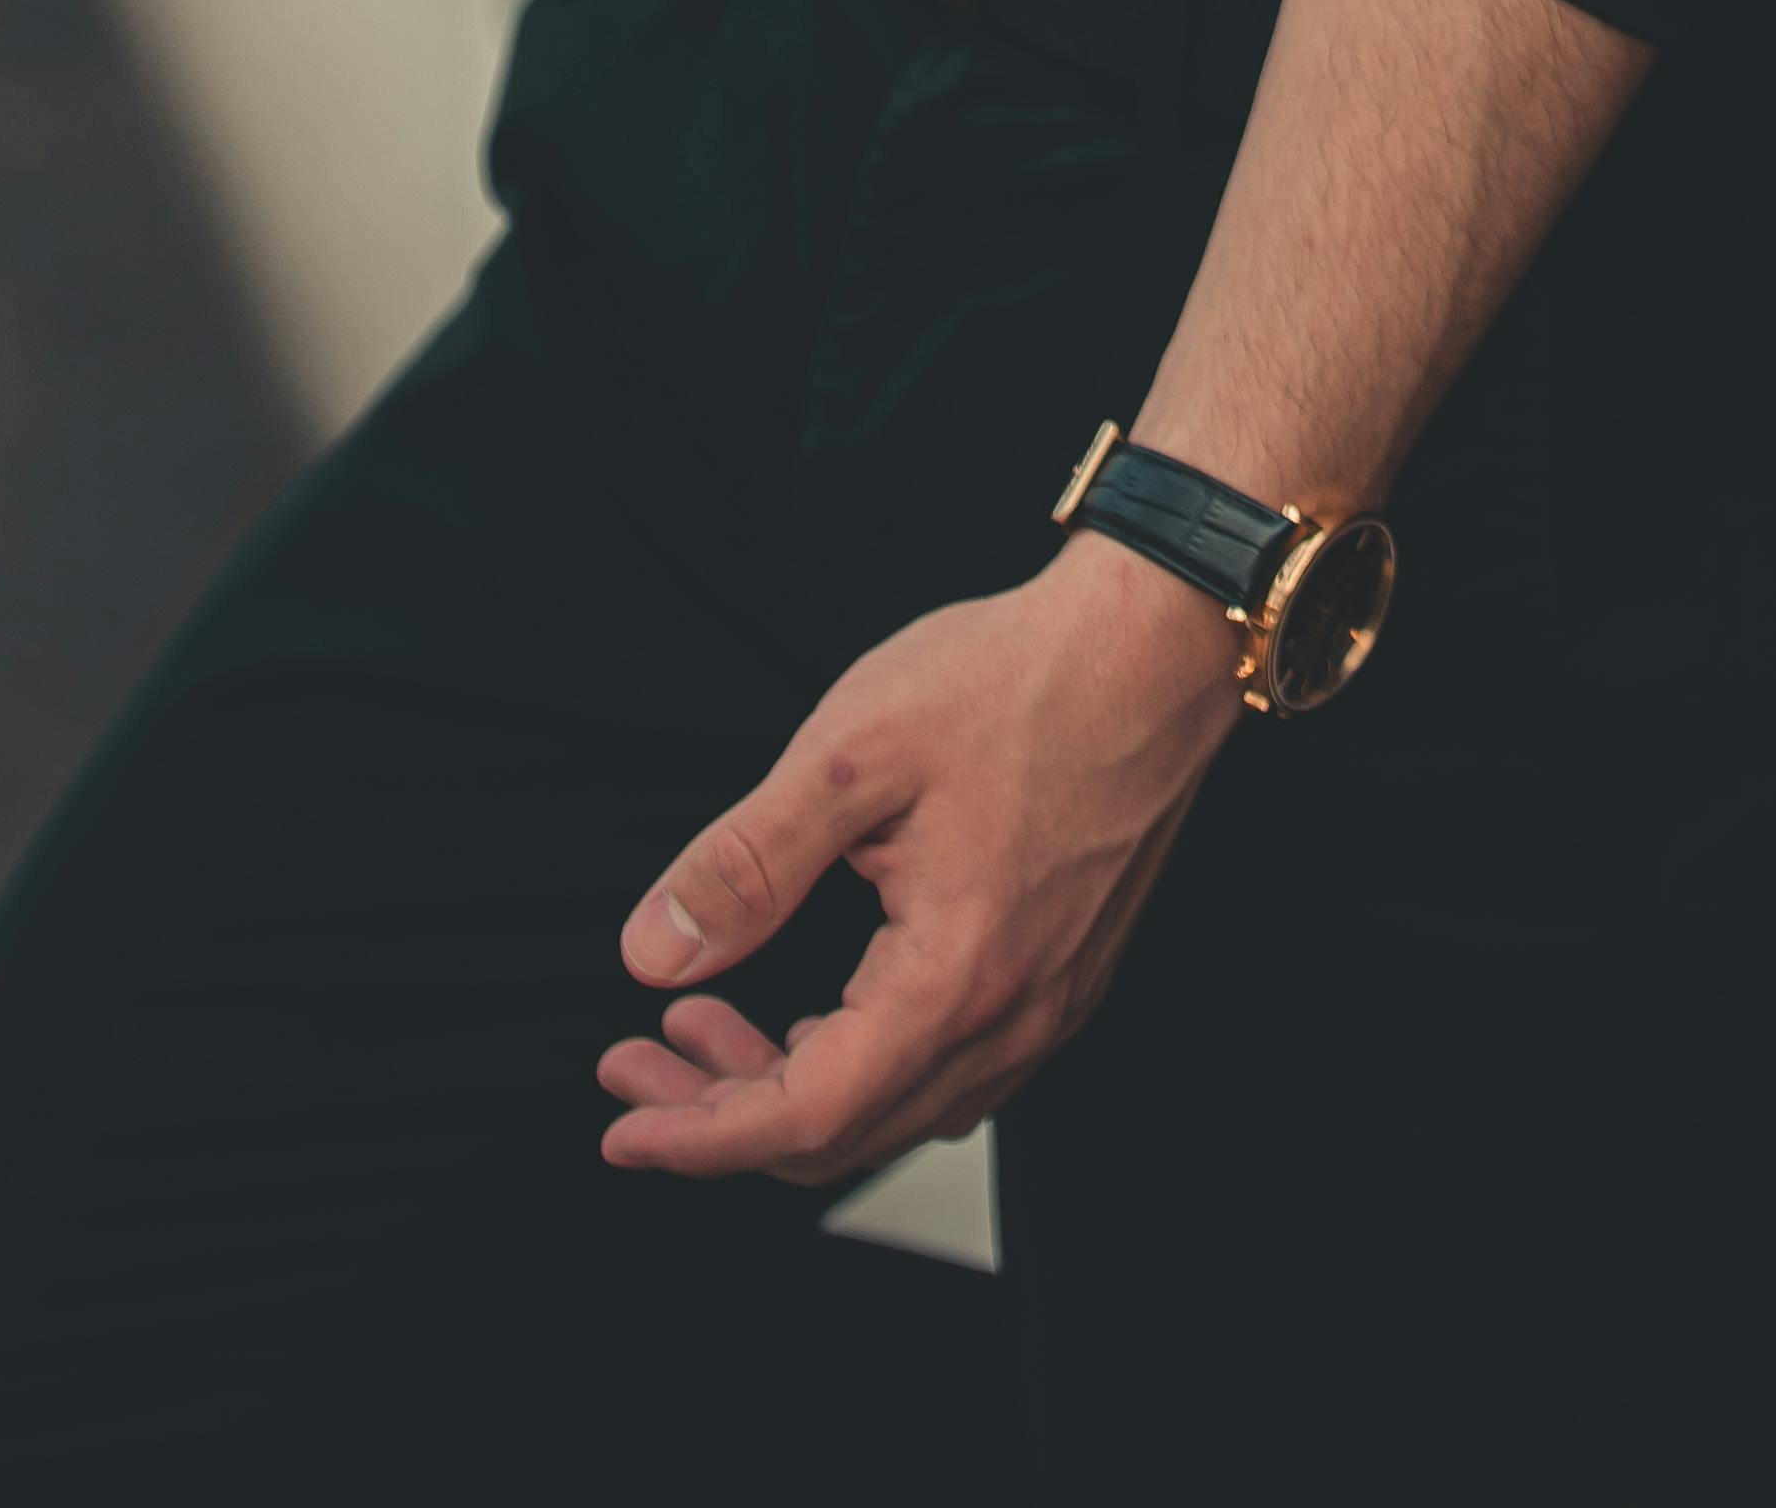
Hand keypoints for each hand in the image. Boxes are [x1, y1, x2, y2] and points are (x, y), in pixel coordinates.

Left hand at [597, 546, 1242, 1187]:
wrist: (1155, 641)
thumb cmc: (1017, 679)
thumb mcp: (852, 753)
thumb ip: (746, 865)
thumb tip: (652, 956)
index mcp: (954, 977)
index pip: (804, 1115)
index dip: (699, 1136)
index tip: (620, 1125)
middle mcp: (1013, 1018)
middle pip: (847, 1134)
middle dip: (724, 1114)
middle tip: (638, 1061)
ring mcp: (1051, 1004)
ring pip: (898, 1110)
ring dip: (792, 1086)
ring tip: (705, 1024)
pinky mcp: (1067, 974)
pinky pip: (950, 1071)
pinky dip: (864, 1065)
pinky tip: (821, 1010)